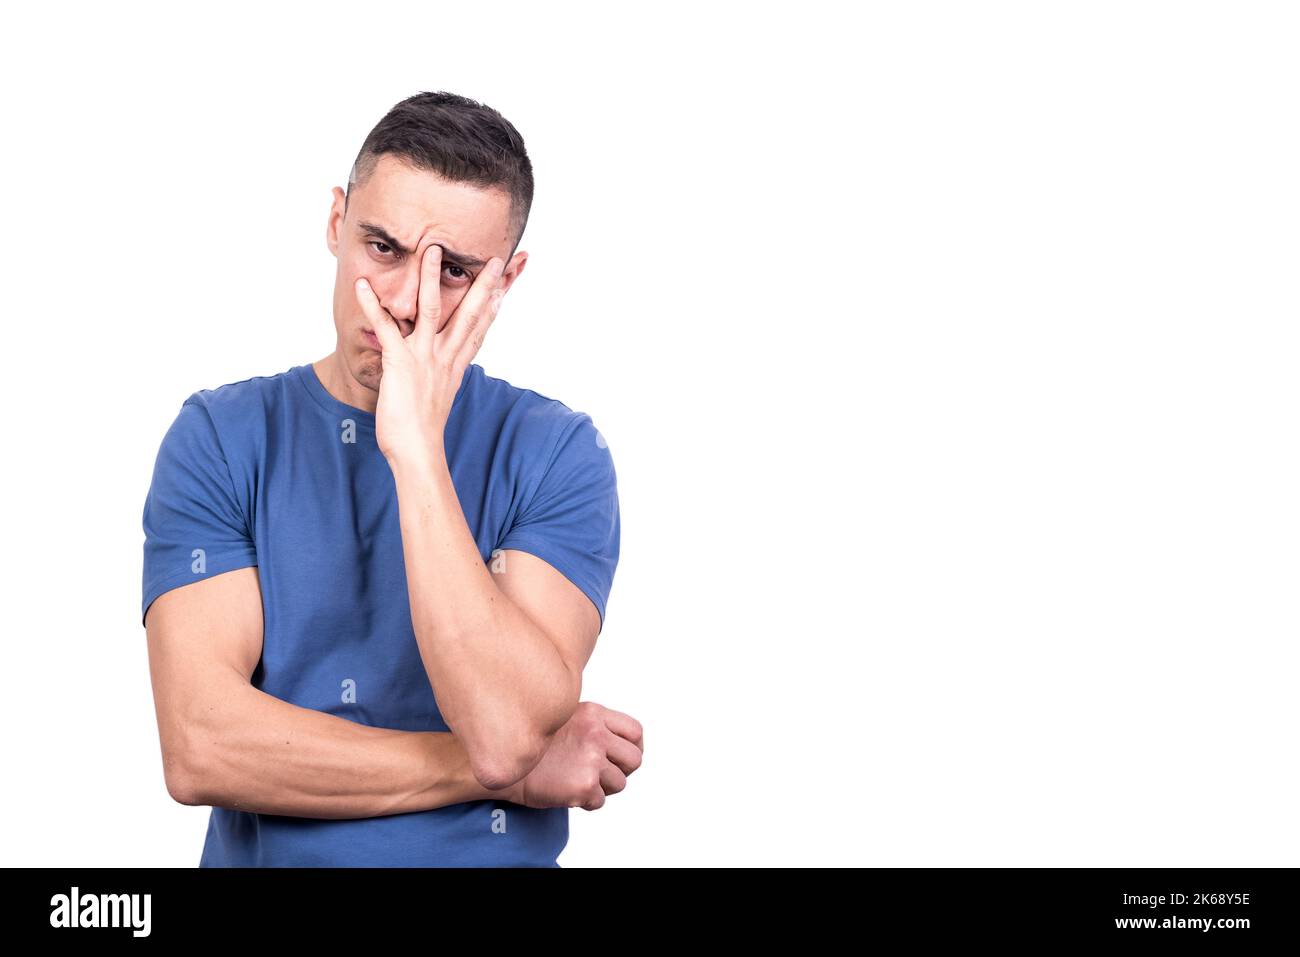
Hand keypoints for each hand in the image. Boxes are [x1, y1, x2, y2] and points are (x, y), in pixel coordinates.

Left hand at [354, 244, 505, 463]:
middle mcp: (445, 357)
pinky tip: (363, 286)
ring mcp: (424, 358)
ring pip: (431, 309)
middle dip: (483, 284)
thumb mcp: (438, 398)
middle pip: (468, 313)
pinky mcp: (400, 363)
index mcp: (455, 365)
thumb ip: (441, 378)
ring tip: (433, 249)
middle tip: (497, 259)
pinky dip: (373, 306)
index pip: (479, 329)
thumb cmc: (424, 432)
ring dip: (431, 278)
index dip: (494, 306)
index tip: (504, 286)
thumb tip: (445, 373)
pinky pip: (386, 328)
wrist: (419, 452)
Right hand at [513, 702, 644, 809]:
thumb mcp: (566, 718)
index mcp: (594, 714)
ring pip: (619, 784)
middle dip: (621, 771)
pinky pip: (600, 801)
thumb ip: (595, 726)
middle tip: (599, 775)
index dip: (632, 748)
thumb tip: (623, 745)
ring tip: (576, 781)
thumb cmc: (535, 747)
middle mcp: (595, 733)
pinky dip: (585, 802)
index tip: (620, 758)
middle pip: (634, 759)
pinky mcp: (584, 785)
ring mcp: (591, 759)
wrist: (504, 766)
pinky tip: (566, 792)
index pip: (635, 732)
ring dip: (602, 788)